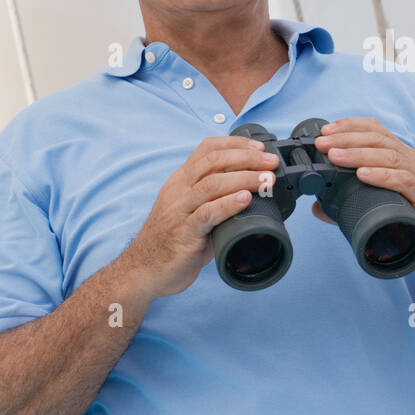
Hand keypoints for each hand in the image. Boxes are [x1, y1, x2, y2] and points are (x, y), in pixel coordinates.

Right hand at [124, 136, 278, 299]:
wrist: (144, 270)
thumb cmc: (173, 241)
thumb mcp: (193, 211)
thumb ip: (216, 199)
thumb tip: (254, 193)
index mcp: (181, 180)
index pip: (207, 149)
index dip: (236, 144)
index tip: (260, 148)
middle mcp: (179, 190)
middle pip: (213, 161)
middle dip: (246, 158)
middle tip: (270, 163)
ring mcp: (179, 210)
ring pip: (212, 184)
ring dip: (243, 178)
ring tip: (266, 180)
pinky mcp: (184, 233)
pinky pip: (207, 213)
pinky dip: (228, 204)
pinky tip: (245, 200)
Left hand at [312, 117, 414, 275]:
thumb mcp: (384, 206)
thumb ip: (353, 203)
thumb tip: (319, 208)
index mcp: (404, 157)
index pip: (377, 131)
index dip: (351, 126)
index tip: (326, 130)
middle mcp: (414, 161)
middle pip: (379, 138)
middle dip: (347, 138)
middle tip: (322, 143)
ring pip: (389, 155)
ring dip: (358, 154)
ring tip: (335, 157)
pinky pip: (404, 180)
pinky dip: (381, 175)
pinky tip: (363, 175)